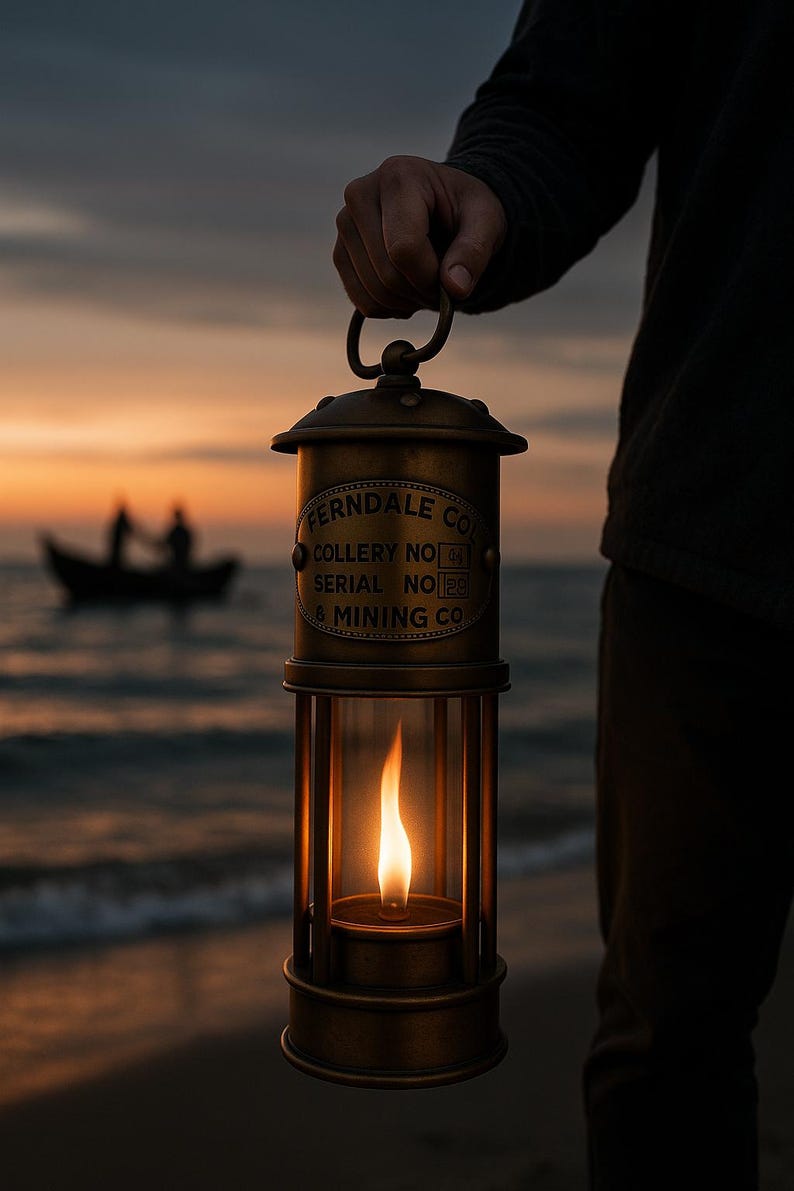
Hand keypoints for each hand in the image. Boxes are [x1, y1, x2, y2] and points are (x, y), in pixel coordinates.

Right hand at [334, 156, 506, 316]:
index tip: (452, 278)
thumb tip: (456, 288)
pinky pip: (362, 302)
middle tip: (442, 284)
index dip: (431, 277)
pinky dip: (391, 307)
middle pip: (387, 274)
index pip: (404, 249)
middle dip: (421, 292)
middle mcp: (360, 195)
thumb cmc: (466, 211)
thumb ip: (475, 251)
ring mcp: (345, 225)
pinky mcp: (340, 253)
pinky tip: (408, 289)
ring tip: (426, 282)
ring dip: (408, 302)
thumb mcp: (486, 222)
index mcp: (397, 177)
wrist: (444, 207)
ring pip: (373, 292)